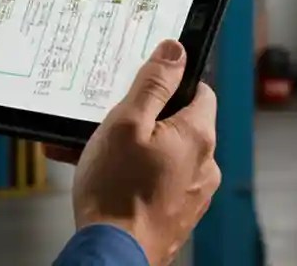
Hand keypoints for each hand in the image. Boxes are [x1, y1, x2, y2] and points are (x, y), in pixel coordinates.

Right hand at [68, 40, 219, 265]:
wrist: (113, 254)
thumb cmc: (117, 192)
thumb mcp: (126, 122)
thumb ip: (153, 84)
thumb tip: (175, 51)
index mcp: (198, 135)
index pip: (199, 90)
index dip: (171, 82)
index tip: (145, 83)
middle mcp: (204, 164)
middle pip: (179, 122)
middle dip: (143, 117)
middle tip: (110, 120)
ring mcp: (192, 192)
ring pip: (163, 152)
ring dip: (132, 147)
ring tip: (93, 151)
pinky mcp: (176, 213)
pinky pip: (157, 180)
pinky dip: (133, 173)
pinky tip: (101, 175)